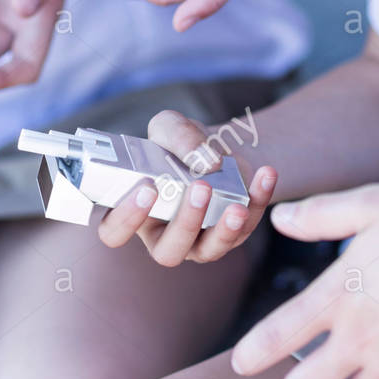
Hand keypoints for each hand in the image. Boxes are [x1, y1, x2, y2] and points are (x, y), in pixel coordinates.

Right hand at [96, 109, 276, 264]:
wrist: (217, 148)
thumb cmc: (179, 143)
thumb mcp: (171, 126)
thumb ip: (178, 134)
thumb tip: (206, 163)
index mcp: (135, 214)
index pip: (113, 232)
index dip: (125, 218)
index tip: (146, 188)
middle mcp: (164, 235)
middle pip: (167, 252)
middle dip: (184, 223)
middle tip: (199, 188)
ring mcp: (200, 241)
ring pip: (209, 251)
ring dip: (224, 229)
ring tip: (236, 204)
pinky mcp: (233, 234)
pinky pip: (247, 226)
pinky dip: (258, 200)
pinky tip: (265, 174)